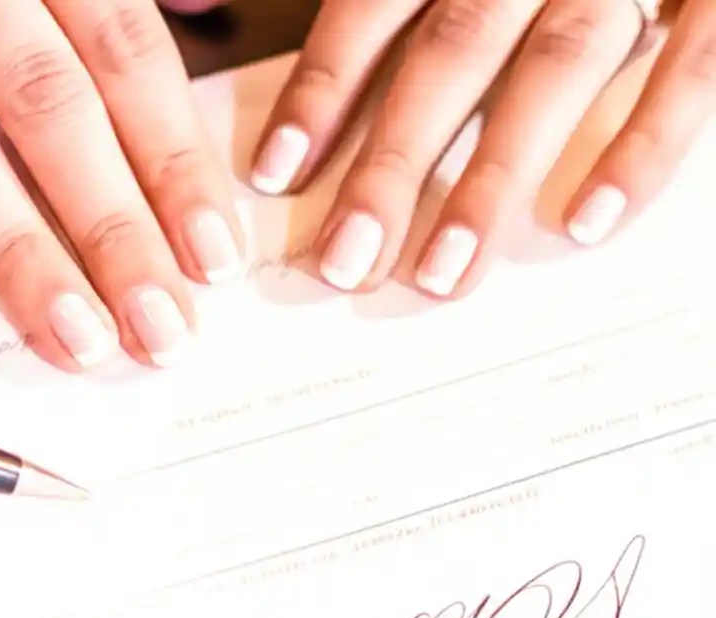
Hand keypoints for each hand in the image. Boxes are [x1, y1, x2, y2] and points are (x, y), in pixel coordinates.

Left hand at [250, 0, 715, 296]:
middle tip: (346, 260)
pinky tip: (583, 224)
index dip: (322, 90)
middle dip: (393, 164)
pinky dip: (640, 149)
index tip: (275, 173)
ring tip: (441, 272)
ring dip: (494, 178)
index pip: (372, 6)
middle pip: (452, 53)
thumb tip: (264, 37)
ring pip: (555, 71)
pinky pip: (691, 69)